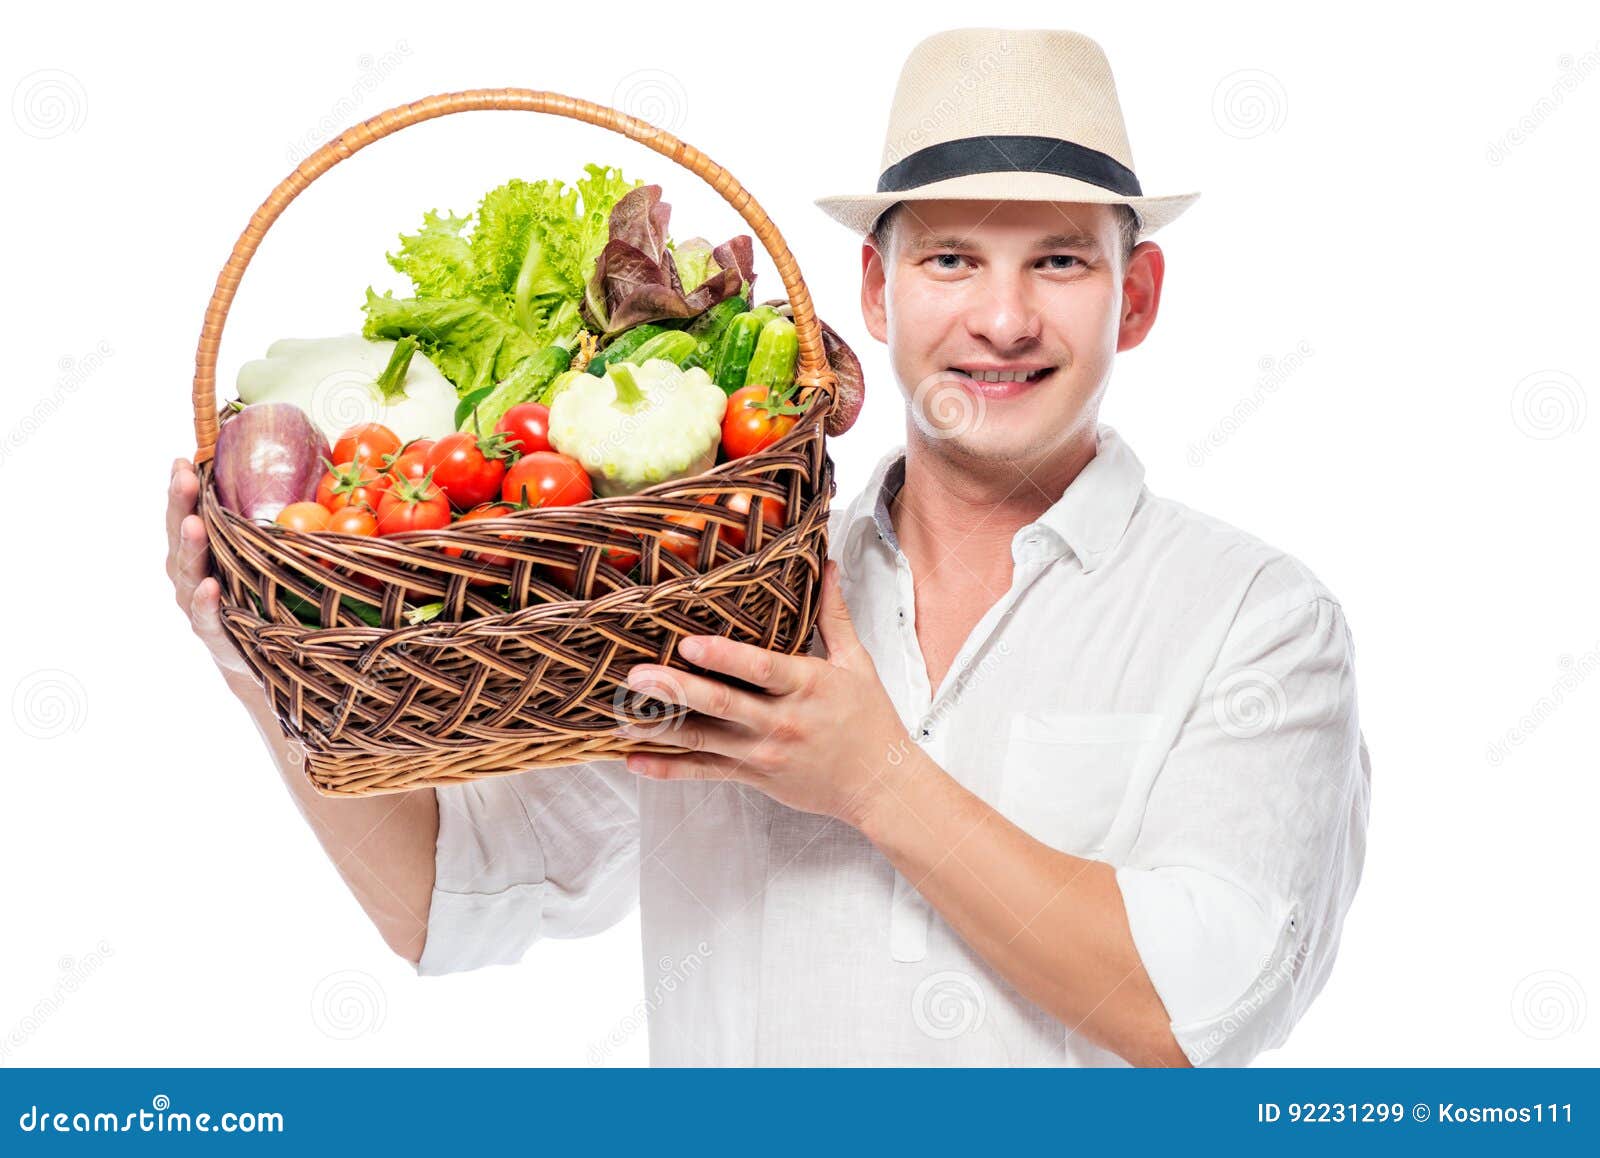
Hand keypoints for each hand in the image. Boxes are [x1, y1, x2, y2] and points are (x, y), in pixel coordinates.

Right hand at [165, 457, 252, 679]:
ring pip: (187, 573)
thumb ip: (270, 526)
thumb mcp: (263, 560)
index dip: (182, 489)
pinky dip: (206, 602)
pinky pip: (206, 617)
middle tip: (183, 480)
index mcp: (202, 552)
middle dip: (181, 506)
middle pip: (181, 536)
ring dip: (191, 548)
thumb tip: (315, 475)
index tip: (183, 460)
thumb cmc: (262, 598)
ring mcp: (198, 605)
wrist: (258, 662)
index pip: (188, 514)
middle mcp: (192, 574)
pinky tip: (210, 586)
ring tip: (195, 525)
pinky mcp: (214, 635)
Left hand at [618, 559, 910, 827]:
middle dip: (676, 689)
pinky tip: (635, 762)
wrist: (879, 783)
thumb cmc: (869, 719)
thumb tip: (827, 563)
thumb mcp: (855, 662)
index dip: (724, 657)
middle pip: (722, 704)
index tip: (688, 644)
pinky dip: (669, 770)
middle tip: (636, 676)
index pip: (761, 668)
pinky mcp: (753, 776)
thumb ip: (833, 613)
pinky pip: (705, 772)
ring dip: (660, 729)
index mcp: (806, 685)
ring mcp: (763, 753)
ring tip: (621, 718)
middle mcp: (781, 721)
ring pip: (704, 740)